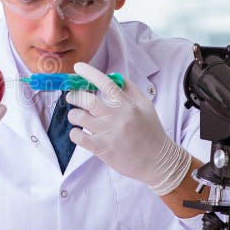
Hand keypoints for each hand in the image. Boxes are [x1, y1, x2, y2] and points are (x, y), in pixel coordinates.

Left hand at [66, 62, 191, 195]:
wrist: (158, 161)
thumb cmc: (151, 131)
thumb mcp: (145, 106)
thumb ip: (130, 89)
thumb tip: (112, 76)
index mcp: (128, 105)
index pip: (106, 83)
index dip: (89, 73)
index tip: (78, 67)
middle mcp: (117, 117)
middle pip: (87, 99)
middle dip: (74, 95)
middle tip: (71, 96)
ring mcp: (109, 134)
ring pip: (79, 117)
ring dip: (73, 114)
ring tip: (76, 116)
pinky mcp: (102, 149)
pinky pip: (78, 136)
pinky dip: (74, 133)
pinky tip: (79, 132)